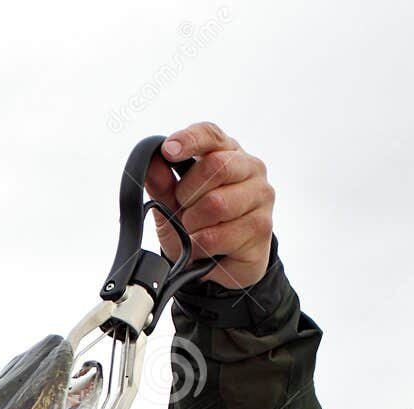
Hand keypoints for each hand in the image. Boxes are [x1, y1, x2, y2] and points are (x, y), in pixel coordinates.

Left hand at [144, 121, 274, 291]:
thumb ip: (161, 184)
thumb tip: (152, 162)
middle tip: (184, 210)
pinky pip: (217, 235)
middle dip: (188, 194)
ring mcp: (260, 196)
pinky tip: (204, 248)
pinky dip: (199, 246)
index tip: (169, 151)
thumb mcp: (171, 206)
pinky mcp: (262, 227)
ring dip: (193, 224)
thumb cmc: (197, 228)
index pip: (211, 134)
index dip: (190, 140)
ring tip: (195, 232)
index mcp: (227, 153)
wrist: (216, 268)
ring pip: (216, 204)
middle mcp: (250, 168)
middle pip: (215, 166)